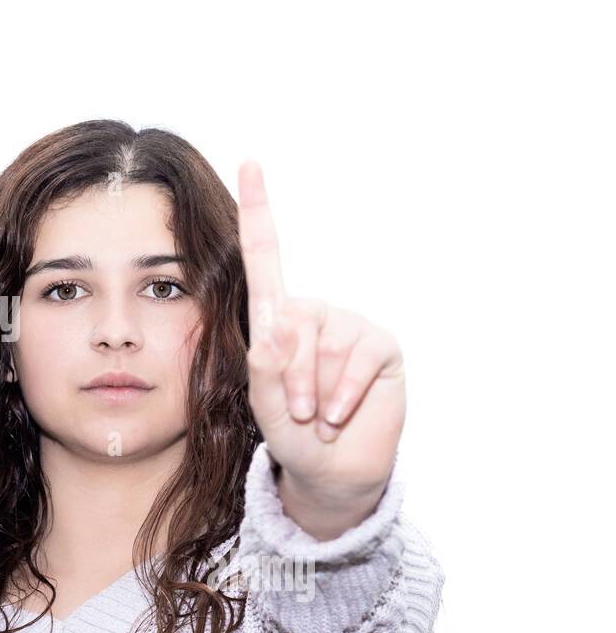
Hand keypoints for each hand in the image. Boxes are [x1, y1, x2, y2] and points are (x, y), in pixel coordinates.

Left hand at [237, 160, 404, 537]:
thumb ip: (266, 364)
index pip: (265, 256)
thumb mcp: (265, 400)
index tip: (250, 162)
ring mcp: (349, 329)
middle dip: (288, 376)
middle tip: (296, 409)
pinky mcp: (381, 348)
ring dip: (314, 390)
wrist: (330, 470)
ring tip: (317, 413)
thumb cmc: (290, 431)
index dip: (259, 209)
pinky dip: (342, 393)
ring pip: (323, 344)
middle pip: (291, 322)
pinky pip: (356, 359)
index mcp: (276, 317)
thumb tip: (277, 327)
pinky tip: (339, 413)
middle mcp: (313, 314)